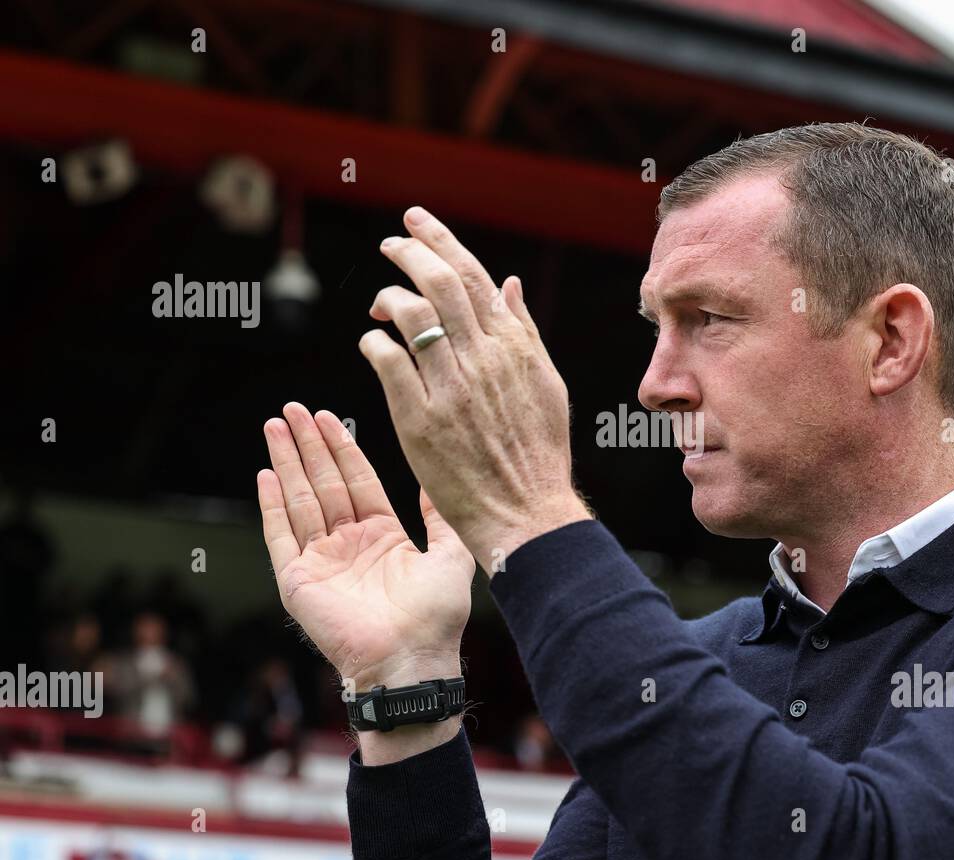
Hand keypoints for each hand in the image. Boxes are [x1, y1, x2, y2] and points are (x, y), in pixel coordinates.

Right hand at [256, 402, 474, 692]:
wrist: (412, 659)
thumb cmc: (437, 616)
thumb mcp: (450, 555)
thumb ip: (441, 518)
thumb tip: (437, 483)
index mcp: (384, 537)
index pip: (359, 481)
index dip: (343, 448)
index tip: (329, 417)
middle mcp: (349, 545)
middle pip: (324, 483)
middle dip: (309, 444)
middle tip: (293, 409)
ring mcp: (322, 561)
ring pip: (300, 500)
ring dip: (288, 462)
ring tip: (276, 426)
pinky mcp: (298, 581)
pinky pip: (281, 535)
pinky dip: (272, 506)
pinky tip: (267, 474)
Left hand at [359, 207, 591, 572]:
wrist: (527, 510)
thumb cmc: (538, 452)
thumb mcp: (546, 384)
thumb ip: (523, 331)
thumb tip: (508, 283)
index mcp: (514, 347)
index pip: (473, 275)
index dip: (440, 240)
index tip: (416, 222)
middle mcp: (482, 359)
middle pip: (438, 282)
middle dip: (407, 252)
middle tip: (390, 245)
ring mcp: (450, 387)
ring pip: (410, 314)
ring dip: (388, 297)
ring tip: (380, 305)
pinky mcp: (419, 418)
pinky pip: (387, 361)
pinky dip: (375, 343)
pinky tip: (373, 345)